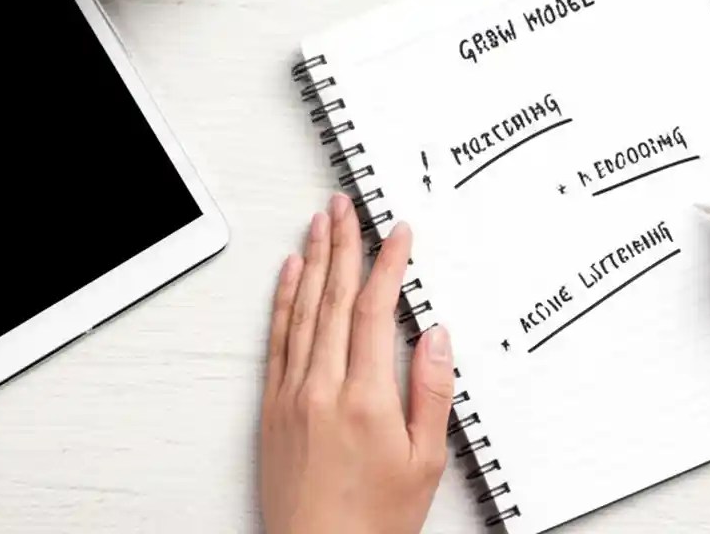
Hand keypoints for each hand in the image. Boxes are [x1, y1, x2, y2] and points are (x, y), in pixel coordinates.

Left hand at [260, 194, 454, 533]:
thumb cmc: (372, 520)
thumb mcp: (424, 461)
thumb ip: (432, 393)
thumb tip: (436, 337)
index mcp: (365, 398)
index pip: (376, 310)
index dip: (387, 264)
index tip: (397, 233)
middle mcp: (322, 388)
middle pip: (334, 298)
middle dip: (342, 245)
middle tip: (345, 206)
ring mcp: (291, 395)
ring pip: (302, 310)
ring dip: (311, 260)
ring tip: (318, 223)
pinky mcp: (272, 408)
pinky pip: (276, 339)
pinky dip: (282, 300)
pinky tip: (288, 274)